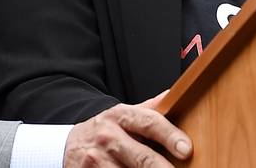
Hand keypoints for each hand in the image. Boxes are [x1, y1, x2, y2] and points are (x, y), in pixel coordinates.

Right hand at [63, 92, 191, 166]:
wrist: (70, 144)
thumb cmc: (105, 131)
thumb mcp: (124, 115)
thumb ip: (150, 109)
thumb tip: (176, 95)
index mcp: (120, 116)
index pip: (148, 123)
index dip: (169, 136)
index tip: (186, 149)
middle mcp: (108, 137)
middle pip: (143, 158)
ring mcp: (97, 160)